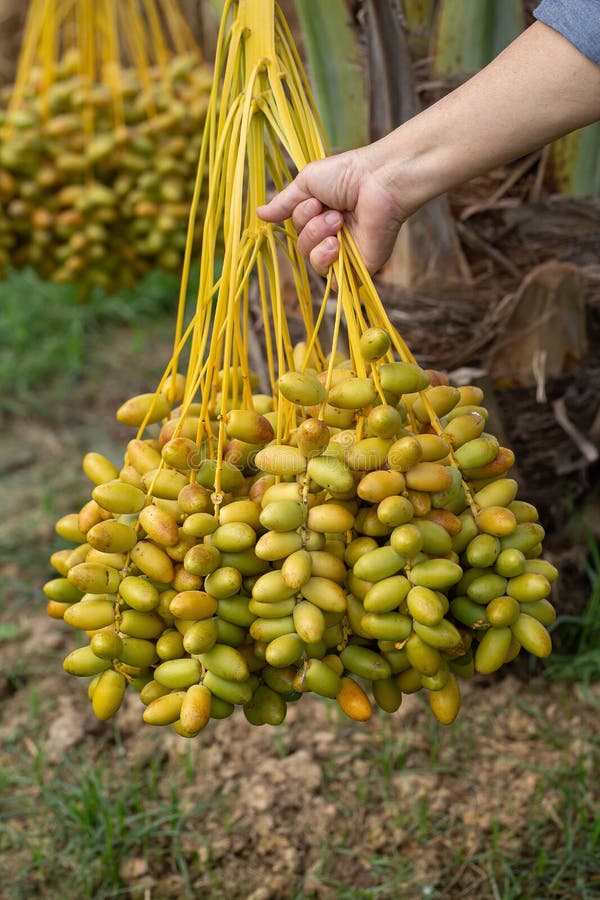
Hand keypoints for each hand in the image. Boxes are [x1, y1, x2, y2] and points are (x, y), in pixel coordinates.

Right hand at [257, 146, 408, 276]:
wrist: (378, 181)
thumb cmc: (347, 174)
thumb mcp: (306, 183)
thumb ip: (284, 203)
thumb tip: (259, 214)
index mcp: (322, 215)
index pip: (298, 229)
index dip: (300, 218)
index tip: (314, 201)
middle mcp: (333, 234)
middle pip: (303, 247)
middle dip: (311, 228)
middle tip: (332, 212)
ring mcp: (347, 252)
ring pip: (314, 262)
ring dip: (319, 240)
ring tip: (338, 221)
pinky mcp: (359, 267)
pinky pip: (332, 280)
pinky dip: (327, 262)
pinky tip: (336, 245)